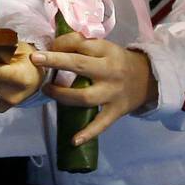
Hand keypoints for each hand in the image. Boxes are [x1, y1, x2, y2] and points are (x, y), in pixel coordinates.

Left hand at [31, 35, 158, 144]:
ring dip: (63, 95)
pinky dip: (88, 133)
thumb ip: (81, 45)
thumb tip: (52, 47)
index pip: (80, 44)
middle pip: (80, 66)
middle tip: (35, 59)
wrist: (149, 79)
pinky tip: (74, 140)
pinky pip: (101, 124)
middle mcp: (110, 71)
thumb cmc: (117, 61)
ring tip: (46, 90)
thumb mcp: (104, 47)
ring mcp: (113, 93)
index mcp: (107, 51)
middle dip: (56, 62)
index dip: (59, 45)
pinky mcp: (116, 111)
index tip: (45, 50)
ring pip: (85, 96)